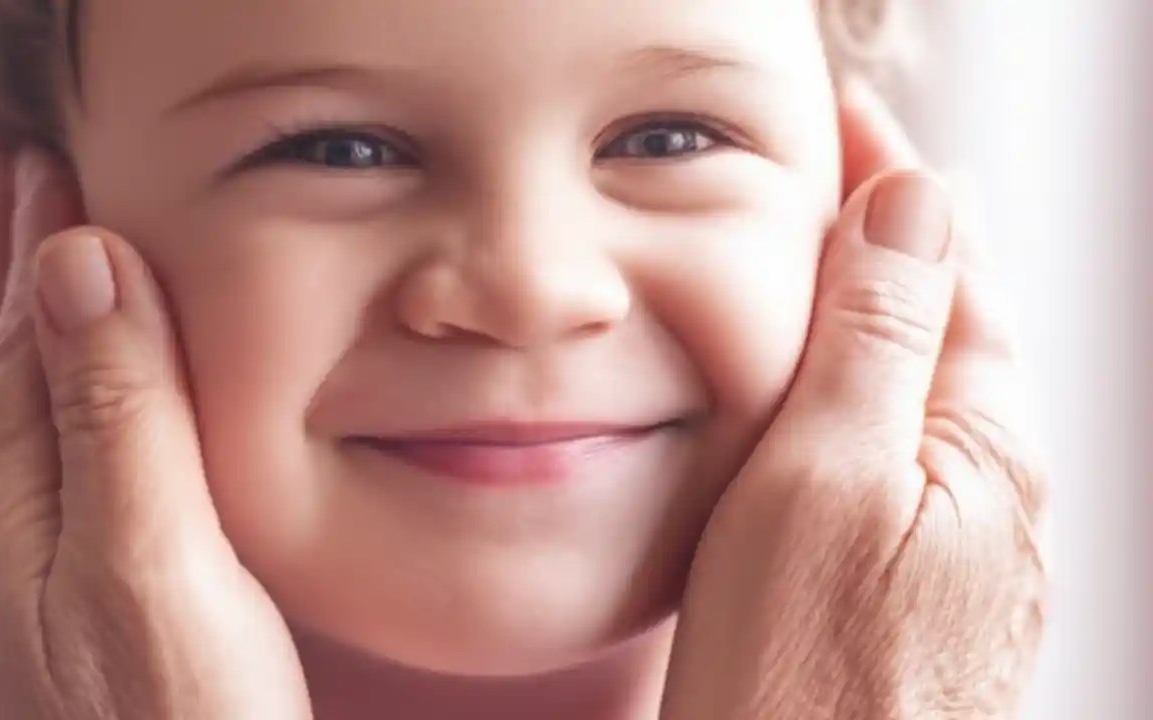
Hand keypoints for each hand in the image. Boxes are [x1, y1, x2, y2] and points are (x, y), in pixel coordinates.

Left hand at [0, 143, 311, 718]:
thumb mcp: (152, 566)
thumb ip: (115, 419)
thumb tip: (78, 262)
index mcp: (20, 512)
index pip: (19, 344)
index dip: (31, 249)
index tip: (43, 159)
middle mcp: (5, 542)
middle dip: (2, 269)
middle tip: (14, 173)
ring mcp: (30, 586)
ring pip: (8, 423)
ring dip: (13, 328)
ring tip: (28, 264)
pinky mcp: (70, 617)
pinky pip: (38, 474)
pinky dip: (41, 408)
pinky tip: (60, 419)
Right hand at [660, 82, 1048, 718]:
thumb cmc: (798, 673)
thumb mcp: (824, 478)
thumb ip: (874, 338)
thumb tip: (914, 205)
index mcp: (983, 445)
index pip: (945, 267)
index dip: (891, 183)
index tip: (843, 118)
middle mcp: (993, 489)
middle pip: (950, 319)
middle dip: (898, 233)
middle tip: (839, 165)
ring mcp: (962, 540)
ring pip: (925, 384)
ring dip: (885, 305)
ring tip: (835, 251)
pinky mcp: (918, 580)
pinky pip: (903, 445)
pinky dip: (868, 385)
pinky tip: (833, 390)